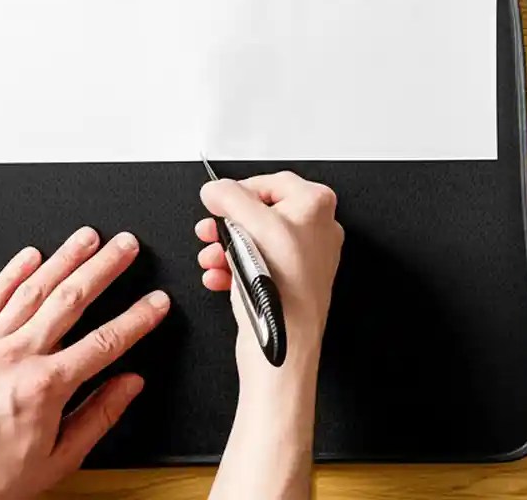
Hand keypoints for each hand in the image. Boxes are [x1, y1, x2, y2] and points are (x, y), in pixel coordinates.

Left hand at [0, 228, 169, 499]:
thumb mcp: (57, 460)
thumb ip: (99, 416)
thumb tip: (129, 385)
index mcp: (45, 389)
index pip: (105, 342)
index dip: (137, 319)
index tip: (156, 302)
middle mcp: (14, 359)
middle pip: (71, 300)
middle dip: (105, 267)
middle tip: (126, 246)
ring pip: (32, 290)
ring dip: (64, 258)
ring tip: (87, 237)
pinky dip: (10, 273)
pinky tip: (30, 254)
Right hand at [195, 171, 343, 377]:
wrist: (285, 345)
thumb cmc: (284, 292)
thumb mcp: (252, 227)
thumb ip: (230, 198)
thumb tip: (216, 190)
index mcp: (316, 208)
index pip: (272, 182)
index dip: (240, 190)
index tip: (219, 201)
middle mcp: (316, 230)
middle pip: (260, 213)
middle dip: (228, 224)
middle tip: (210, 230)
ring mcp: (302, 258)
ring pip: (254, 240)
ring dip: (225, 247)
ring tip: (211, 257)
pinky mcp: (288, 281)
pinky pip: (256, 264)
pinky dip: (234, 268)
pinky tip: (219, 276)